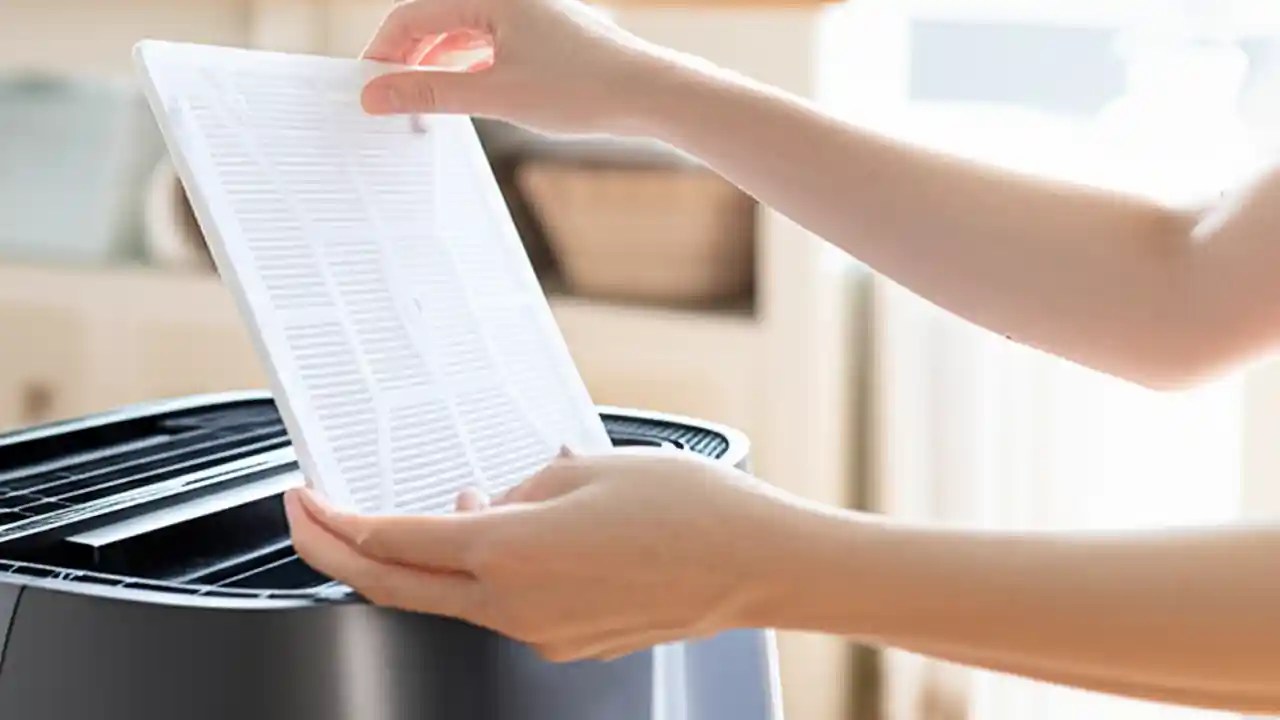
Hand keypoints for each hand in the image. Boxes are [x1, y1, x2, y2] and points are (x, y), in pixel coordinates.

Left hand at [285, 447, 815, 661]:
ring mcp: (538, 634)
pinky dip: (480, 573)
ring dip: (422, 556)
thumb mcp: (587, 467)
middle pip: (395, 588)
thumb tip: (482, 508)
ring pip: (449, 598)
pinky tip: (508, 534)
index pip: (390, 543)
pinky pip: (500, 606)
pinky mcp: (566, 642)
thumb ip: (517, 489)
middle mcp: (513, 607)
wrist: (756, 565)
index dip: (332, 521)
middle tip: (308, 517)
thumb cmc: (688, 509)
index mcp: (509, 553)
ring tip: (444, 504)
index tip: (303, 497)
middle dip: (336, 552)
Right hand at [358, 0, 691, 134]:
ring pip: (463, 34)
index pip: (412, 14)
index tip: (367, 88)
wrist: (651, 94)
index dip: (383, 52)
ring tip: (419, 103)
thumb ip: (431, 92)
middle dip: (407, 60)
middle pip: (435, 21)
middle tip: (387, 100)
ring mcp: (529, 15)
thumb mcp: (496, 95)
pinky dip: (468, 69)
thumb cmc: (584, 88)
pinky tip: (463, 96)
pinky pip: (490, 45)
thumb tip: (377, 93)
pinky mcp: (545, 36)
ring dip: (437, 66)